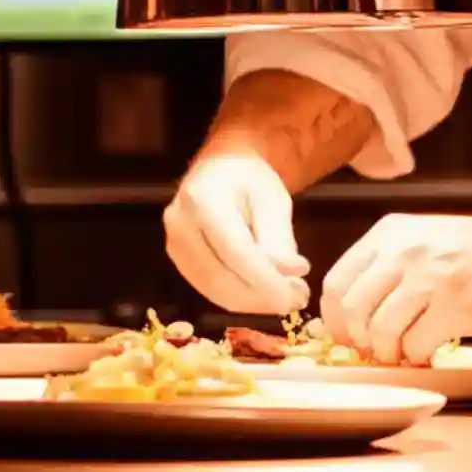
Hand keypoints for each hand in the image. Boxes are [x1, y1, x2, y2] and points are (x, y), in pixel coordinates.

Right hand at [164, 153, 310, 313]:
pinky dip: (239, 298)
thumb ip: (279, 238)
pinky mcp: (178, 260)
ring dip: (252, 302)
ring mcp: (174, 244)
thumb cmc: (249, 180)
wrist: (220, 169)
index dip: (266, 281)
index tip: (296, 296)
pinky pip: (209, 290)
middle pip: (220, 278)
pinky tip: (263, 293)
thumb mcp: (273, 200)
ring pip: (213, 290)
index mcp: (202, 200)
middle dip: (261, 297)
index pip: (234, 252)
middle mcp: (179, 224)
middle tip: (297, 300)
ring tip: (285, 297)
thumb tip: (292, 273)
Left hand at [321, 213, 471, 364]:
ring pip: (379, 330)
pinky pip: (415, 345)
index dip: (335, 317)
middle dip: (356, 339)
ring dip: (387, 351)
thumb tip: (351, 309)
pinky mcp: (455, 307)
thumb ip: (387, 264)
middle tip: (371, 349)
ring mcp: (429, 278)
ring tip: (402, 352)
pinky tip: (428, 352)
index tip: (346, 334)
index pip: (336, 281)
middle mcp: (403, 252)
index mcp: (389, 233)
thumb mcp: (424, 238)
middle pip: (351, 308)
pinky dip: (417, 356)